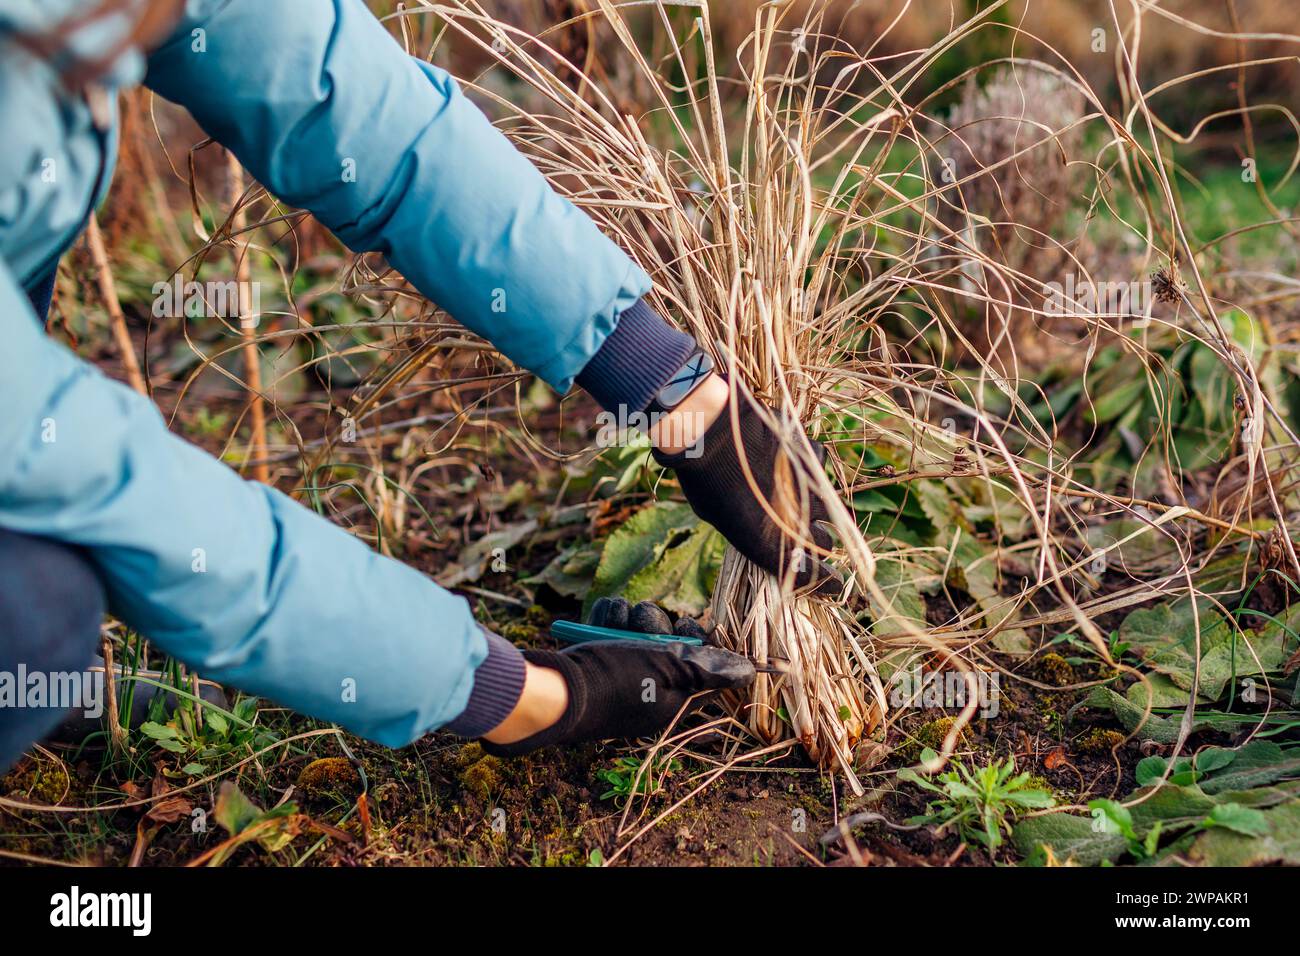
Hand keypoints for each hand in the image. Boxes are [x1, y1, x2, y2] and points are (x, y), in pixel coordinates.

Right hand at [481, 600, 752, 755]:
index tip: (685, 626)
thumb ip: (707, 669)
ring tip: (617, 624)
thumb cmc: (616, 682)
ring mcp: (618, 668)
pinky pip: (608, 624)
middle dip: (656, 622)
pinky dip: (603, 619)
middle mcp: (647, 684)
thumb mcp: (668, 671)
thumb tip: (749, 673)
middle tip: (644, 625)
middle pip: (666, 637)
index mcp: (671, 697)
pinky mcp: (593, 653)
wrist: (555, 688)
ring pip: (636, 624)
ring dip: (628, 616)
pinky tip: (597, 622)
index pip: (698, 661)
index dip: (694, 638)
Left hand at [652, 379, 834, 588]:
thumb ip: (748, 529)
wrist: (713, 436)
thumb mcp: (720, 517)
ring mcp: (810, 490)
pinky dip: (810, 468)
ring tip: (799, 493)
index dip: (825, 582)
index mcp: (773, 546)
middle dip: (820, 541)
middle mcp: (799, 522)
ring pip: (829, 506)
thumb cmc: (706, 482)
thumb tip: (757, 528)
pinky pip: (819, 467)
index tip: (835, 585)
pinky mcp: (812, 457)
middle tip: (808, 532)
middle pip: (827, 543)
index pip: (812, 576)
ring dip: (817, 504)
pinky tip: (793, 462)